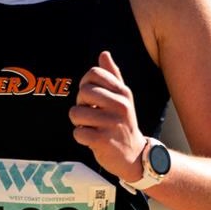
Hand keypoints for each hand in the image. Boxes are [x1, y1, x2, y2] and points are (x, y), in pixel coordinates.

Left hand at [69, 50, 145, 181]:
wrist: (134, 155)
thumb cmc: (123, 123)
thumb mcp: (122, 98)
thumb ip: (112, 76)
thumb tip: (104, 54)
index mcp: (122, 92)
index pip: (93, 74)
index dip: (85, 84)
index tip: (91, 97)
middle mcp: (119, 105)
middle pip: (83, 92)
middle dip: (81, 104)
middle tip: (90, 113)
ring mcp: (111, 123)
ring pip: (76, 113)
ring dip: (79, 122)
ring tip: (91, 127)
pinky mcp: (103, 141)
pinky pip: (78, 132)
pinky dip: (81, 137)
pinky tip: (92, 139)